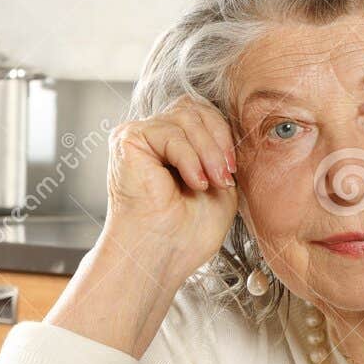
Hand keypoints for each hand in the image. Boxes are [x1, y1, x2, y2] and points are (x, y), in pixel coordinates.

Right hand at [105, 98, 238, 275]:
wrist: (161, 254)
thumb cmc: (186, 232)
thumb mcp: (219, 184)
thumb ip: (222, 153)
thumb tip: (235, 129)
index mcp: (174, 144)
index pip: (202, 114)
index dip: (223, 135)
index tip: (234, 169)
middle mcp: (154, 135)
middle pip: (194, 109)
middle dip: (218, 141)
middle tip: (225, 176)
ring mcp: (139, 135)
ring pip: (185, 118)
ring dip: (207, 152)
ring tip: (211, 183)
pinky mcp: (128, 140)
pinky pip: (169, 133)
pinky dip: (189, 158)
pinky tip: (194, 183)